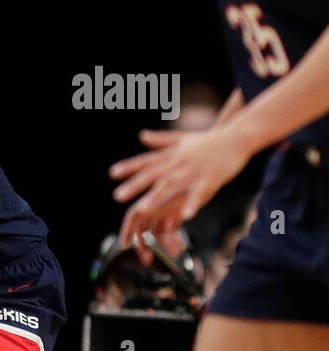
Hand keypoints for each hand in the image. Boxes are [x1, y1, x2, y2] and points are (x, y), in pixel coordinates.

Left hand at [109, 127, 250, 262]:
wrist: (237, 137)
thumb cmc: (209, 140)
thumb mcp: (182, 138)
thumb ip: (160, 140)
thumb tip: (140, 135)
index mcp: (171, 154)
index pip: (146, 161)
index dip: (129, 167)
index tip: (112, 173)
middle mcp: (178, 163)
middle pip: (153, 175)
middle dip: (135, 185)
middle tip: (117, 196)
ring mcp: (193, 172)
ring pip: (171, 186)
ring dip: (156, 198)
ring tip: (142, 209)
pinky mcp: (210, 179)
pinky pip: (199, 194)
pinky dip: (192, 204)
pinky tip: (185, 216)